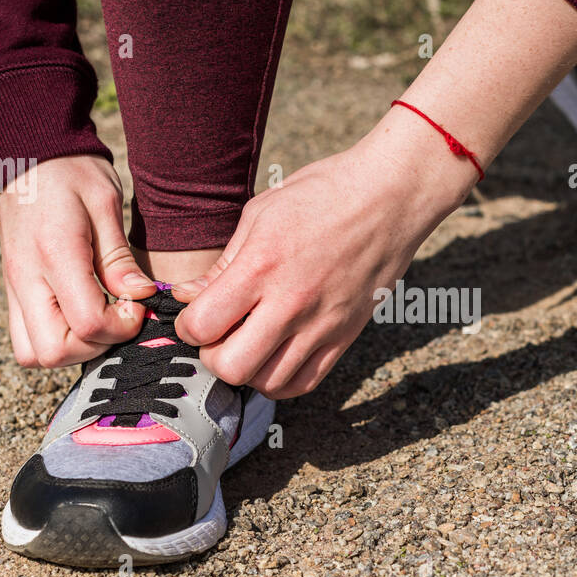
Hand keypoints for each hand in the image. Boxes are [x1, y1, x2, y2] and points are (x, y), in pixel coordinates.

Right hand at [0, 155, 154, 367]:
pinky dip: (55, 341)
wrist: (23, 156)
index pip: (89, 323)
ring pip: (33, 354)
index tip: (136, 304)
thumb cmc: (69, 173)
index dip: (122, 327)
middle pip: (53, 352)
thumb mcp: (104, 203)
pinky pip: (25, 340)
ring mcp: (13, 290)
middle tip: (118, 318)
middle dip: (95, 347)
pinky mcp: (11, 294)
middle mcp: (26, 279)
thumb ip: (120, 257)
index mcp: (54, 253)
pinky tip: (80, 316)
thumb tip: (141, 297)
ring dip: (72, 349)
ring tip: (99, 320)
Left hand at [173, 127, 474, 398]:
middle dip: (213, 357)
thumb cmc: (322, 194)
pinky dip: (281, 380)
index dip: (187, 327)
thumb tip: (187, 298)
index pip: (202, 325)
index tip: (194, 316)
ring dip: (248, 370)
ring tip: (247, 346)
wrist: (389, 198)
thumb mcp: (260, 214)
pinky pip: (305, 382)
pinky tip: (274, 357)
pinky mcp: (344, 336)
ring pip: (267, 383)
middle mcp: (290, 302)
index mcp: (261, 265)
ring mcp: (321, 324)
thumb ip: (223, 264)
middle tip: (218, 337)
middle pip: (231, 367)